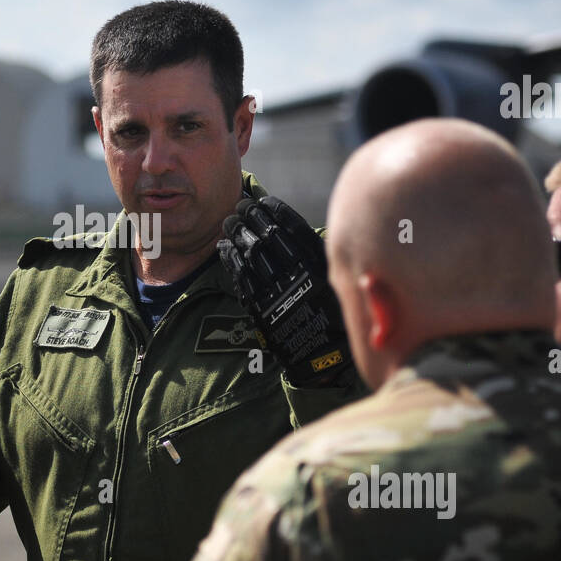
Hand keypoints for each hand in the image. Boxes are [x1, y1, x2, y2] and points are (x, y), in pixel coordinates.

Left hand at [217, 195, 349, 385]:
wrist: (324, 359)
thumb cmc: (335, 317)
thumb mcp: (337, 280)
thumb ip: (319, 255)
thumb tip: (299, 229)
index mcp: (320, 266)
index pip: (293, 228)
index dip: (276, 211)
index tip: (264, 201)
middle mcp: (298, 276)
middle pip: (268, 236)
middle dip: (252, 217)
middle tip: (240, 206)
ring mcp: (277, 291)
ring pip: (252, 254)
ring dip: (237, 233)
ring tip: (229, 221)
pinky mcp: (261, 308)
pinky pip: (241, 278)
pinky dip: (230, 259)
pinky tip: (224, 246)